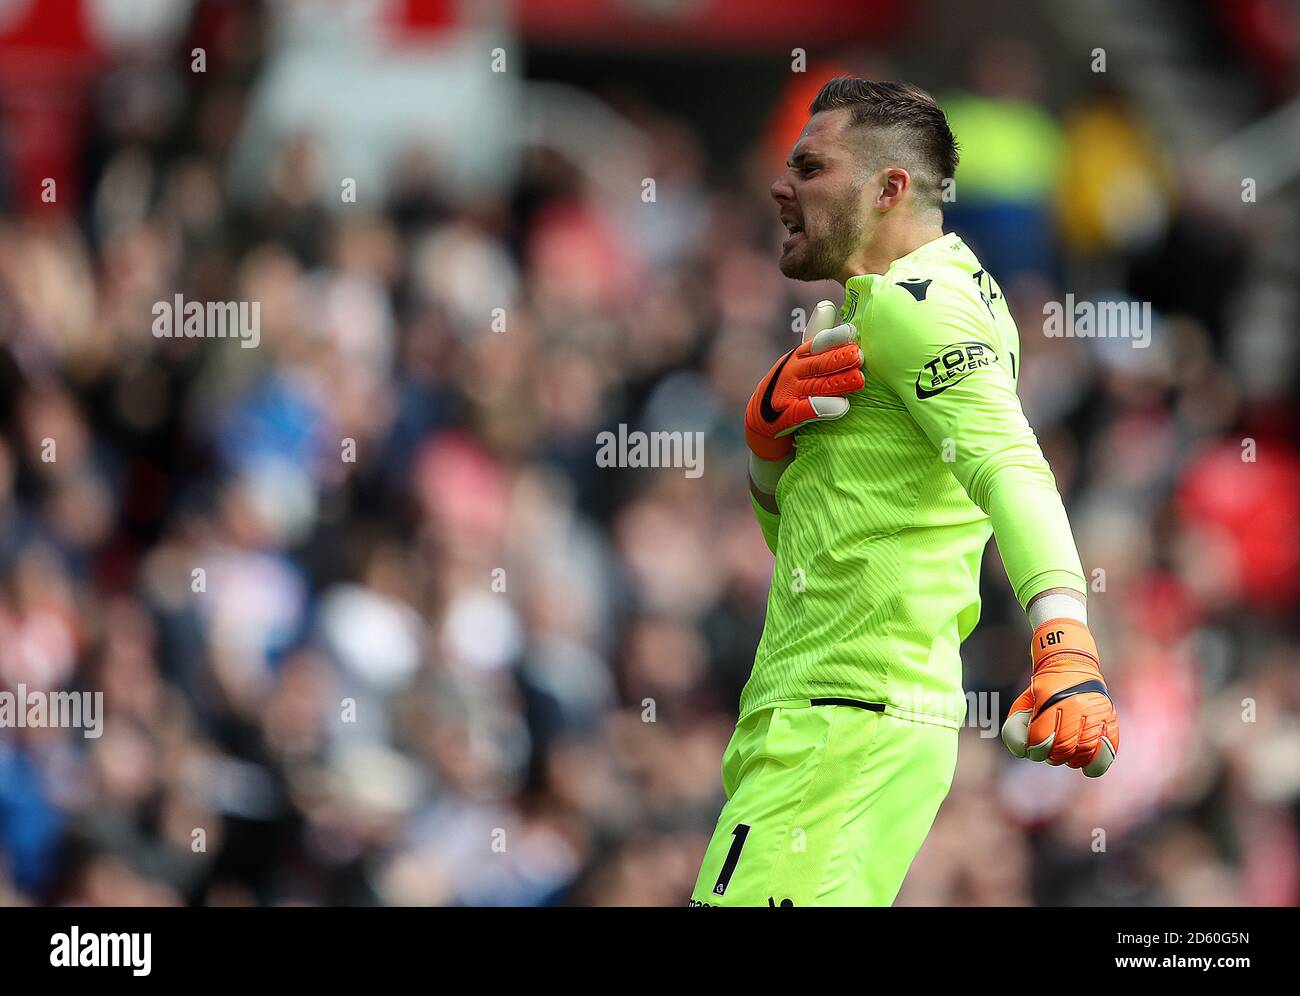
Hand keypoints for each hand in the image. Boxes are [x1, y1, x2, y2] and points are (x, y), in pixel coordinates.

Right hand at [743, 300, 863, 461]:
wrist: (762, 419)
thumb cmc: (791, 383)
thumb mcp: (800, 358)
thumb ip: (817, 335)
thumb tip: (827, 305)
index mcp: (799, 356)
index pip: (817, 344)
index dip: (833, 338)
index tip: (851, 332)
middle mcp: (793, 372)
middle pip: (818, 365)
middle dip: (838, 359)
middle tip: (858, 356)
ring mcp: (789, 394)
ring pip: (817, 387)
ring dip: (838, 383)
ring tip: (858, 380)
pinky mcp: (787, 416)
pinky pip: (806, 411)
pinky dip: (823, 409)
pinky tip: (842, 406)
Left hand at [1001, 618, 1118, 776]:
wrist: (1073, 664)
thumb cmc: (1045, 688)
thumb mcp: (1026, 700)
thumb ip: (1017, 724)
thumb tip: (1020, 751)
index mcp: (1053, 700)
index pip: (1042, 737)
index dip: (1035, 750)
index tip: (1033, 751)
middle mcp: (1077, 706)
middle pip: (1064, 747)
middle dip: (1053, 756)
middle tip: (1049, 754)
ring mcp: (1097, 712)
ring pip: (1086, 751)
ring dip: (1073, 761)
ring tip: (1066, 756)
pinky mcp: (1111, 718)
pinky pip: (1109, 748)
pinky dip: (1098, 762)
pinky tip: (1087, 766)